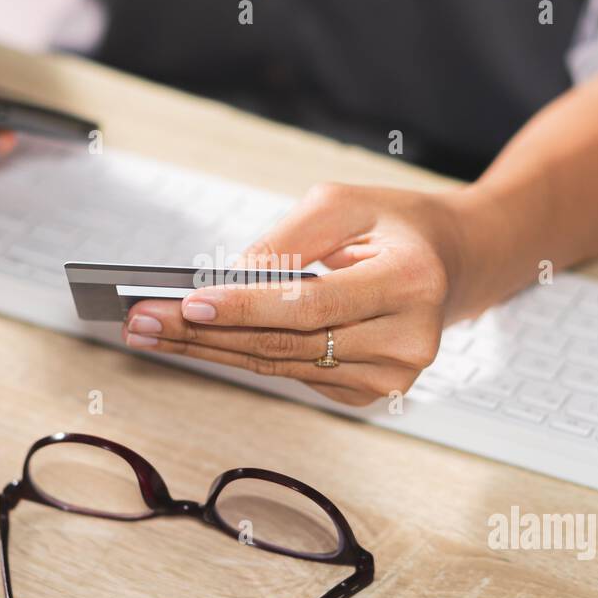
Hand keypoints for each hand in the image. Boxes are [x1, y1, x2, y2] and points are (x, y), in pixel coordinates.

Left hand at [123, 182, 473, 405]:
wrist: (455, 262)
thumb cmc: (397, 226)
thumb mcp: (344, 204)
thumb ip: (284, 243)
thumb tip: (223, 284)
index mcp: (410, 282)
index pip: (312, 305)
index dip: (247, 308)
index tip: (189, 303)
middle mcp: (407, 340)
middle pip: (287, 344)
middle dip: (204, 334)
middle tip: (142, 321)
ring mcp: (391, 376)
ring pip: (281, 366)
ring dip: (210, 350)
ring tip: (151, 330)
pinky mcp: (371, 393)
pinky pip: (294, 374)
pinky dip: (242, 357)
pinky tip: (197, 343)